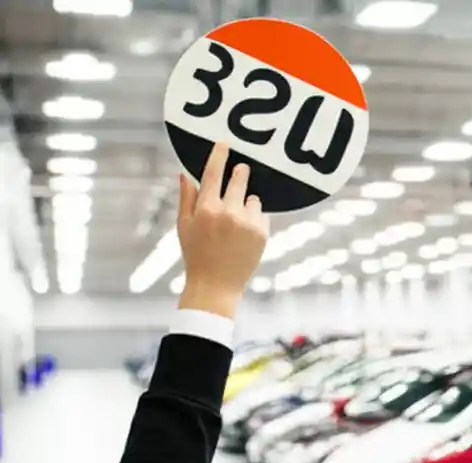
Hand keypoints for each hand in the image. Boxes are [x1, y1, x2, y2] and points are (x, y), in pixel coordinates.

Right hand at [176, 143, 268, 318]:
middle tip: (242, 169)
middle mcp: (228, 212)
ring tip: (235, 223)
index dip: (219, 156)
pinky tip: (244, 235)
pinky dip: (255, 219)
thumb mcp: (184, 225)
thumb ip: (187, 198)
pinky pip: (262, 215)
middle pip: (239, 180)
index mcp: (205, 209)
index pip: (213, 173)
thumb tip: (185, 173)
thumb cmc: (196, 254)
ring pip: (252, 199)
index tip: (225, 144)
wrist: (217, 284)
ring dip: (247, 204)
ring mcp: (247, 222)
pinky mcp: (262, 232)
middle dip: (240, 174)